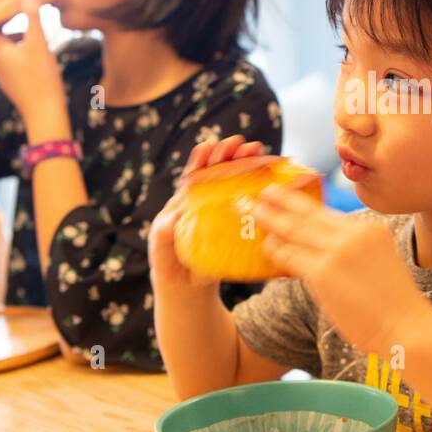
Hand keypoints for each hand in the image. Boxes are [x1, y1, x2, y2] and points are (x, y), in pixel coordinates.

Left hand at [0, 0, 66, 127]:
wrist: (45, 113)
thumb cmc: (40, 78)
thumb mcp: (38, 44)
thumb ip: (32, 16)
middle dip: (1, 15)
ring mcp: (1, 69)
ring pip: (2, 42)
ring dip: (12, 28)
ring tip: (27, 16)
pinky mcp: (11, 77)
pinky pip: (9, 53)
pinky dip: (17, 42)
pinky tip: (34, 41)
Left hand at [148, 135, 270, 297]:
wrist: (187, 287)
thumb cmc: (170, 265)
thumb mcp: (161, 248)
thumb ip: (163, 233)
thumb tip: (174, 216)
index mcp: (185, 202)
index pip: (194, 175)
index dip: (201, 160)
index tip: (209, 146)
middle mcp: (205, 201)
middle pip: (217, 172)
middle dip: (227, 155)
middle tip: (239, 144)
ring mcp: (223, 211)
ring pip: (235, 182)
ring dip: (245, 164)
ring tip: (255, 149)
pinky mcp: (238, 224)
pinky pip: (248, 203)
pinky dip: (258, 187)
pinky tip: (270, 176)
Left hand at [252, 187, 431, 354]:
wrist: (407, 326)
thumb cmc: (395, 304)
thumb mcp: (381, 260)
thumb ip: (356, 249)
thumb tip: (326, 249)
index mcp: (369, 229)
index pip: (329, 213)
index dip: (305, 203)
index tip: (290, 195)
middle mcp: (353, 234)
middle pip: (309, 214)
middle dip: (284, 201)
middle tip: (265, 192)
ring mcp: (337, 252)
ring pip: (296, 231)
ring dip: (272, 220)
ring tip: (255, 212)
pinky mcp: (323, 273)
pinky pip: (291, 256)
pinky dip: (276, 250)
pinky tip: (267, 245)